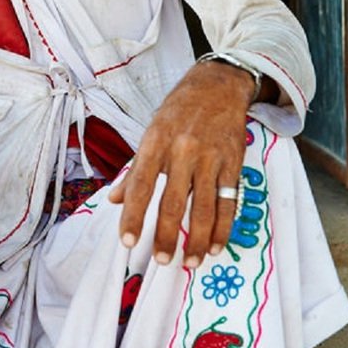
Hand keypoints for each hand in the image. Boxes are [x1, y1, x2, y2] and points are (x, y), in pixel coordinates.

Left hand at [108, 61, 254, 267]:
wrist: (218, 85)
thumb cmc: (179, 110)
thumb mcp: (151, 131)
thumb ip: (135, 169)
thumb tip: (114, 200)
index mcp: (156, 141)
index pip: (140, 184)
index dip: (133, 215)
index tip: (127, 241)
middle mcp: (182, 150)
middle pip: (172, 202)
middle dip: (166, 236)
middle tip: (162, 260)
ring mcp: (210, 157)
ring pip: (203, 208)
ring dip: (197, 240)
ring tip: (190, 262)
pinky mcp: (233, 162)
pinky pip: (228, 202)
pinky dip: (223, 228)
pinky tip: (215, 245)